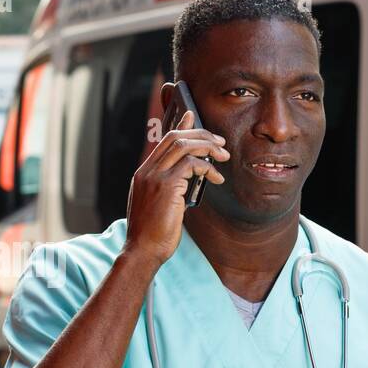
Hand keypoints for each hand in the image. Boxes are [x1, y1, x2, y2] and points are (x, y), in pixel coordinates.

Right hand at [124, 110, 228, 265]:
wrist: (143, 251)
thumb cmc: (154, 234)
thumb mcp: (161, 206)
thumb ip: (171, 188)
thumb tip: (188, 180)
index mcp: (144, 173)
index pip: (164, 140)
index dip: (181, 126)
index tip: (193, 116)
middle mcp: (147, 171)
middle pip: (175, 137)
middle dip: (201, 135)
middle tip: (221, 143)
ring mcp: (155, 177)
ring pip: (183, 146)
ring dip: (208, 148)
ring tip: (224, 157)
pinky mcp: (166, 186)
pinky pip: (191, 164)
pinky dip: (207, 167)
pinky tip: (216, 179)